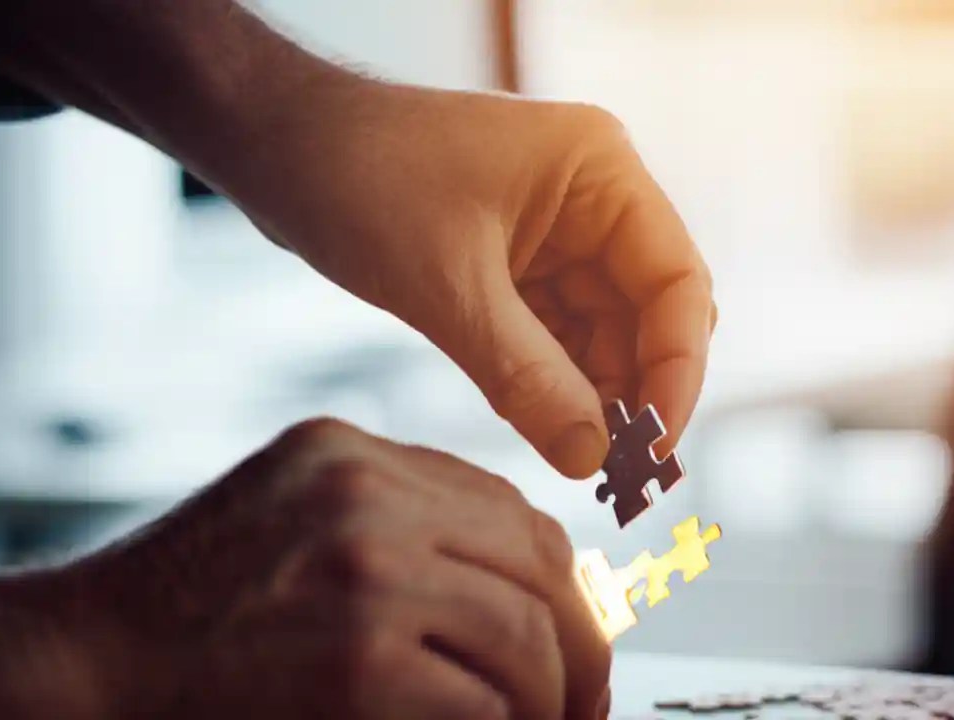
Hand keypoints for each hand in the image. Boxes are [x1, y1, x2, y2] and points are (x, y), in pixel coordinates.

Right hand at [0, 419, 611, 718]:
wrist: (78, 662)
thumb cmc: (178, 607)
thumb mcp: (284, 515)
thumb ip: (386, 520)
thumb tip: (503, 577)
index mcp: (348, 454)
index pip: (504, 504)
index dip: (555, 579)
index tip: (566, 630)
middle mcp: (363, 494)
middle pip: (537, 559)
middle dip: (581, 638)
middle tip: (581, 700)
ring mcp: (364, 572)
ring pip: (530, 633)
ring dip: (553, 697)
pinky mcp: (360, 664)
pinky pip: (488, 699)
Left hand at [213, 71, 714, 477]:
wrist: (275, 143)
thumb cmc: (356, 180)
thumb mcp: (446, 286)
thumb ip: (525, 376)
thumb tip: (592, 460)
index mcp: (598, 172)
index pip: (676, 282)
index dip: (678, 371)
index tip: (654, 448)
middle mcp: (590, 200)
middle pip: (647, 315)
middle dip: (635, 393)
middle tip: (622, 480)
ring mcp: (552, 233)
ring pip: (602, 334)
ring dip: (594, 398)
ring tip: (585, 467)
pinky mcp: (513, 264)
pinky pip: (554, 336)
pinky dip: (553, 384)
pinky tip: (547, 430)